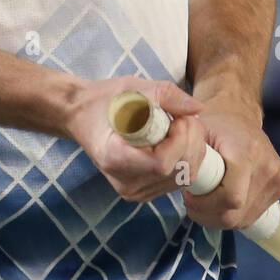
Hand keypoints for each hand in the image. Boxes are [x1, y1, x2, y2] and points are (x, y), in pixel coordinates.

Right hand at [66, 77, 210, 202]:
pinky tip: (176, 141)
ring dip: (192, 148)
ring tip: (180, 126)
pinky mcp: (144, 192)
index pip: (162, 163)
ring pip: (184, 178)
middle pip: (179, 172)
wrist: (81, 116)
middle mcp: (126, 183)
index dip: (180, 140)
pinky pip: (178, 180)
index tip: (178, 117)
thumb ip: (166, 95)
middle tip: (184, 117)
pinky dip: (186, 158)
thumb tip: (198, 108)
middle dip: (192, 140)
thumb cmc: (103, 101)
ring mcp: (135, 191)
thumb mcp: (132, 88)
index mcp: (115, 159)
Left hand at [178, 99, 279, 229]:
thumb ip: (186, 153)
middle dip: (209, 215)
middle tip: (192, 203)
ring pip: (245, 219)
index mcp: (248, 153)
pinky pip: (253, 215)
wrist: (240, 114)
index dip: (205, 205)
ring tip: (205, 201)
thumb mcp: (196, 133)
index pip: (231, 199)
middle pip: (237, 214)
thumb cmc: (214, 123)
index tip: (188, 197)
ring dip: (221, 217)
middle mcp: (269, 168)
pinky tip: (221, 202)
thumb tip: (175, 176)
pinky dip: (235, 214)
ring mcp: (279, 179)